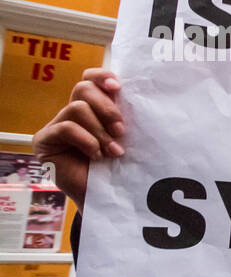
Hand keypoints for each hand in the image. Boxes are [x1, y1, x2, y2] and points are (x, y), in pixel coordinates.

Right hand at [32, 68, 125, 208]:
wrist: (106, 199)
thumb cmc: (119, 169)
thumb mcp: (124, 138)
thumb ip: (122, 118)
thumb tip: (139, 95)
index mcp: (93, 109)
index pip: (89, 79)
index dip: (101, 77)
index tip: (117, 87)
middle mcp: (72, 114)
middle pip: (83, 89)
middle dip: (107, 107)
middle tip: (121, 130)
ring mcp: (56, 126)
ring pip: (78, 108)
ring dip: (100, 130)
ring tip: (113, 151)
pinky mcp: (45, 140)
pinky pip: (66, 128)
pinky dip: (86, 140)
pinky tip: (96, 156)